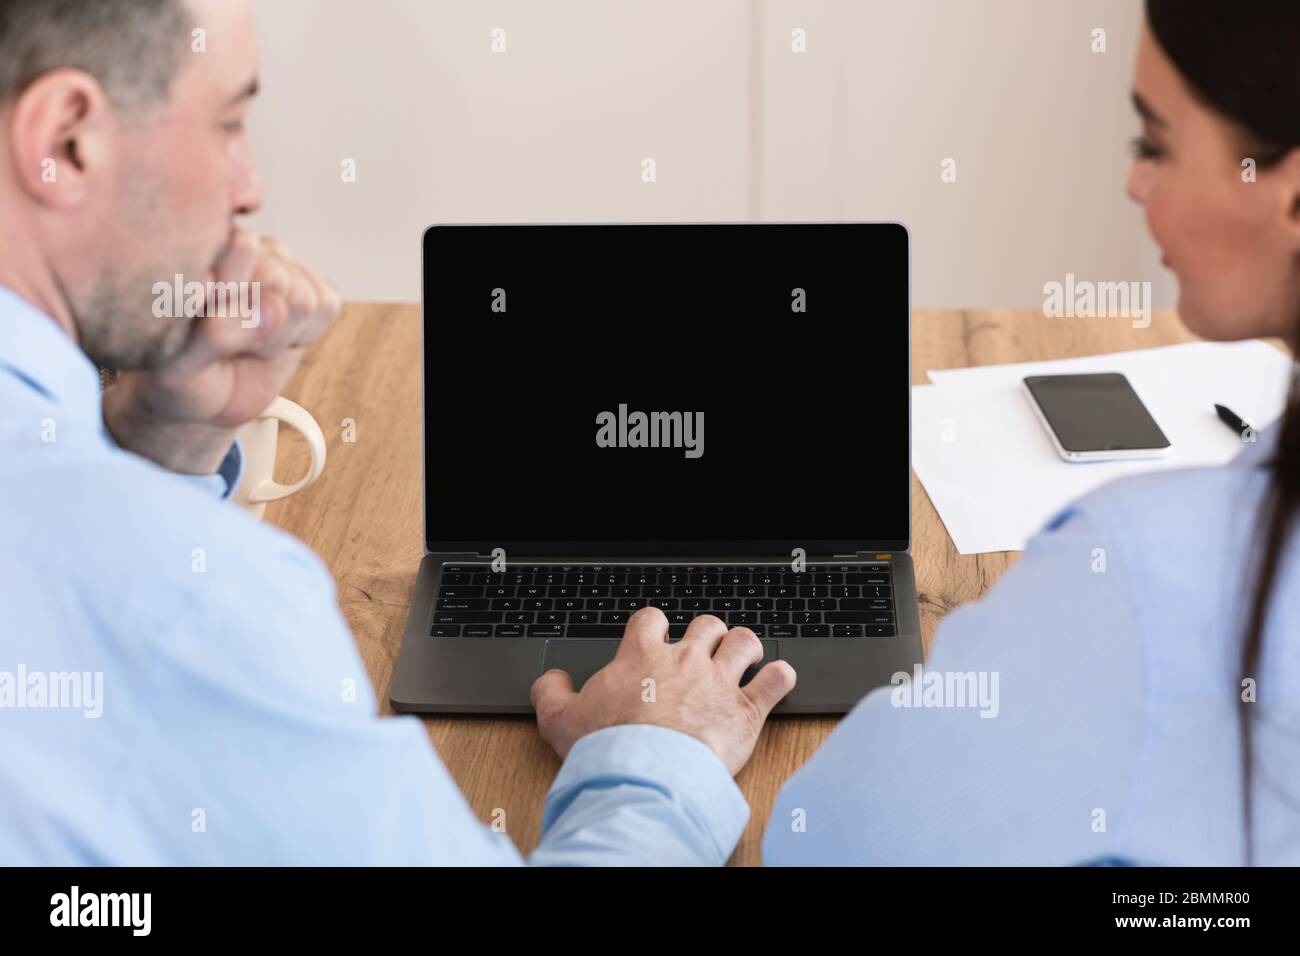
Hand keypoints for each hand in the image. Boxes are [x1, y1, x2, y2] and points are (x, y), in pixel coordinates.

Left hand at [103, 228, 342, 474]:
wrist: (208, 399)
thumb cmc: (185, 377)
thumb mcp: (183, 365)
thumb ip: (218, 335)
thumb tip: (272, 307)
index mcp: (199, 250)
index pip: (239, 250)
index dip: (231, 299)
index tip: (205, 324)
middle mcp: (242, 244)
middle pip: (275, 279)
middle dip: (254, 326)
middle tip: (228, 344)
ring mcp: (281, 265)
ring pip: (302, 297)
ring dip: (277, 337)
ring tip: (247, 345)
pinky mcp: (314, 288)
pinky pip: (327, 305)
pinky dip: (304, 336)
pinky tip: (277, 341)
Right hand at [531, 608, 796, 775]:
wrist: (647, 775)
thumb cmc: (606, 748)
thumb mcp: (559, 719)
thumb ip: (551, 693)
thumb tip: (553, 681)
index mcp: (641, 656)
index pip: (651, 619)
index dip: (655, 624)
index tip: (655, 635)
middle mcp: (684, 660)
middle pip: (705, 624)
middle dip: (707, 632)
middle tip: (704, 649)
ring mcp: (719, 682)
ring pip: (743, 642)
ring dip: (745, 646)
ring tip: (744, 656)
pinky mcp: (746, 710)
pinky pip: (775, 681)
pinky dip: (780, 678)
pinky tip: (777, 680)